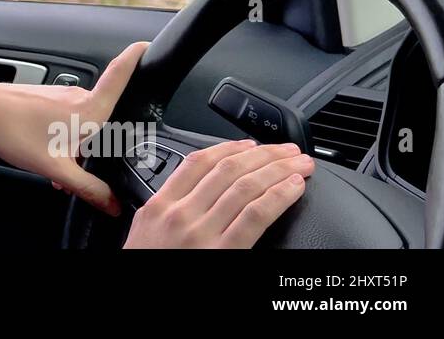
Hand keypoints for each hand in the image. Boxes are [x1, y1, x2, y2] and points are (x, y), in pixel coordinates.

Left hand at [0, 41, 148, 215]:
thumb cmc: (10, 130)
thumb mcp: (54, 167)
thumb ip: (87, 188)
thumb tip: (112, 204)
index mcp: (88, 110)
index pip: (121, 74)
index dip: (138, 57)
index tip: (149, 46)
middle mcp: (78, 97)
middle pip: (106, 115)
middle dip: (101, 142)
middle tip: (88, 165)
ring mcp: (60, 96)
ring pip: (82, 121)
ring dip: (77, 145)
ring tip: (58, 168)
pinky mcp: (45, 99)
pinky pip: (65, 120)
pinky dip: (62, 139)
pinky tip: (45, 156)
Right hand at [124, 139, 313, 247]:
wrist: (144, 300)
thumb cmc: (147, 264)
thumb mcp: (145, 230)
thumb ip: (166, 206)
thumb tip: (190, 190)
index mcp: (160, 204)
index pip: (198, 163)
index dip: (230, 147)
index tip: (250, 144)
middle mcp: (181, 213)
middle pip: (228, 170)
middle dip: (264, 154)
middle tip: (287, 150)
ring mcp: (203, 232)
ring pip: (246, 187)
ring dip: (279, 170)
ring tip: (298, 164)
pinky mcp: (225, 252)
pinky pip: (257, 215)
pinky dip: (279, 197)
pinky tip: (293, 188)